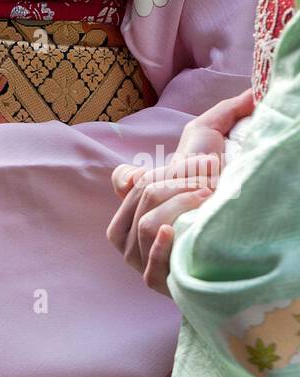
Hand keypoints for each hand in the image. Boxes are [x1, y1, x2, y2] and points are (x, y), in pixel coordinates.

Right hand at [106, 87, 254, 295]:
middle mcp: (132, 228)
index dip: (137, 174)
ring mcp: (139, 258)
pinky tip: (170, 233)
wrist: (234, 247)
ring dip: (174, 210)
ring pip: (144, 225)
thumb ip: (223, 118)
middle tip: (205, 186)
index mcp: (138, 200)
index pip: (123, 181)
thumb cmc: (219, 198)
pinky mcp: (155, 283)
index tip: (167, 170)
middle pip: (140, 198)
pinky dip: (157, 249)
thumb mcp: (217, 155)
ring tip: (203, 203)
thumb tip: (251, 93)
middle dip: (171, 187)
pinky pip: (147, 267)